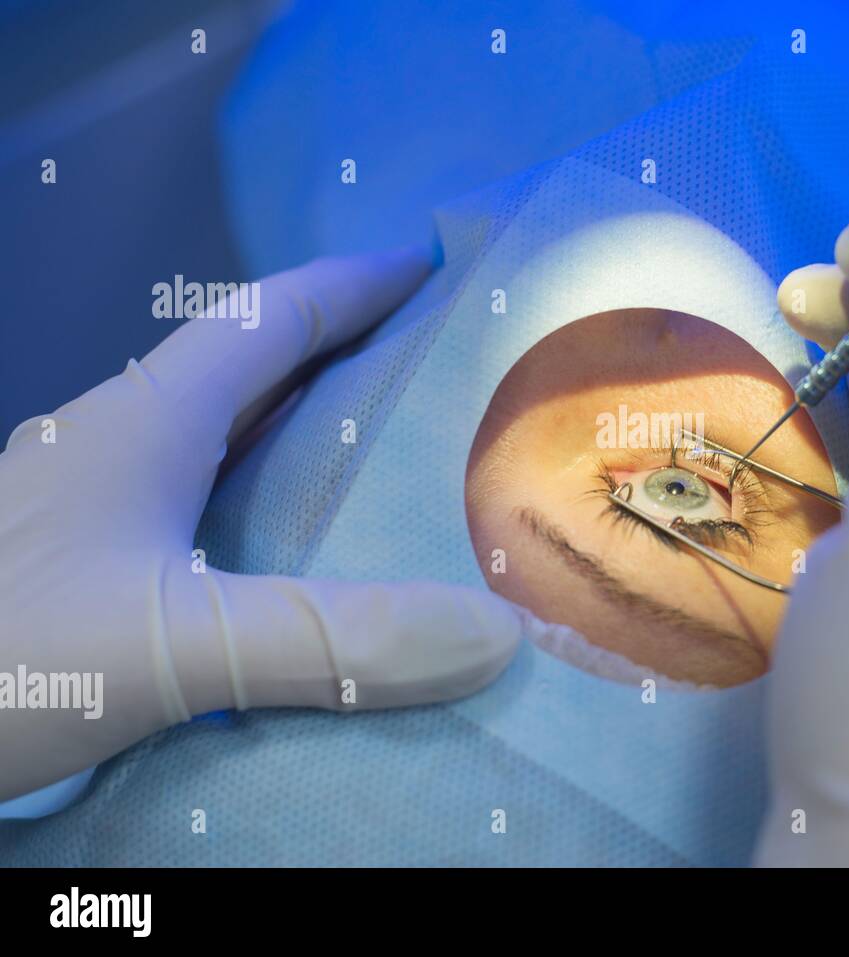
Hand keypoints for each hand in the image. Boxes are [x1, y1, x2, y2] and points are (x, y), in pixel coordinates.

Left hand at [0, 248, 549, 801]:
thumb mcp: (168, 647)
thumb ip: (328, 639)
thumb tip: (492, 634)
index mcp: (141, 422)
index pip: (266, 317)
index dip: (353, 283)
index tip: (431, 264)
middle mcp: (113, 444)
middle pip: (247, 368)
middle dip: (344, 351)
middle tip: (438, 369)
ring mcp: (87, 504)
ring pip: (218, 439)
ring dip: (302, 430)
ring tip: (391, 457)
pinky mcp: (75, 563)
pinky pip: (197, 504)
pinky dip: (263, 505)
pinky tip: (294, 555)